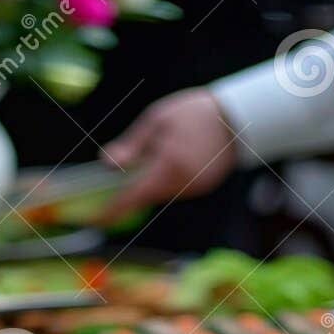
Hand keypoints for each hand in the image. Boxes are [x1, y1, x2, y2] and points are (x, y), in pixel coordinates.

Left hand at [101, 89, 236, 218]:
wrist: (236, 116)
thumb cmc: (192, 112)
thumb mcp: (156, 120)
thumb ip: (131, 146)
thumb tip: (106, 164)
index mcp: (167, 166)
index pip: (133, 196)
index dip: (113, 210)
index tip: (96, 220)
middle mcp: (180, 184)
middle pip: (145, 197)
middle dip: (129, 194)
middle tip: (114, 189)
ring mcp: (193, 189)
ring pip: (159, 193)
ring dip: (148, 184)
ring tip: (148, 162)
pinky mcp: (201, 188)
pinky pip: (174, 189)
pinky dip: (164, 180)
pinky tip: (167, 162)